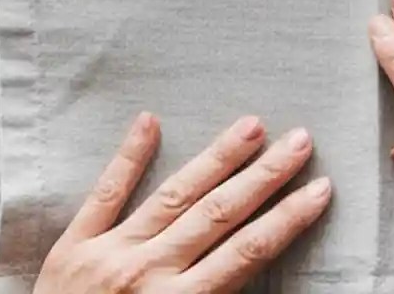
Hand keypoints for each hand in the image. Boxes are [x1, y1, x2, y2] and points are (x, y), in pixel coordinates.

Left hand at [35, 113, 330, 293]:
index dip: (287, 219)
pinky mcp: (72, 247)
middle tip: (300, 140)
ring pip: (174, 196)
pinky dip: (127, 157)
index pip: (247, 253)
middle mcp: (149, 272)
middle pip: (219, 214)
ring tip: (251, 125)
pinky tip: (149, 121)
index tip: (320, 189)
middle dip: (265, 176)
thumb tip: (250, 270)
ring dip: (216, 159)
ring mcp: (109, 254)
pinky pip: (103, 195)